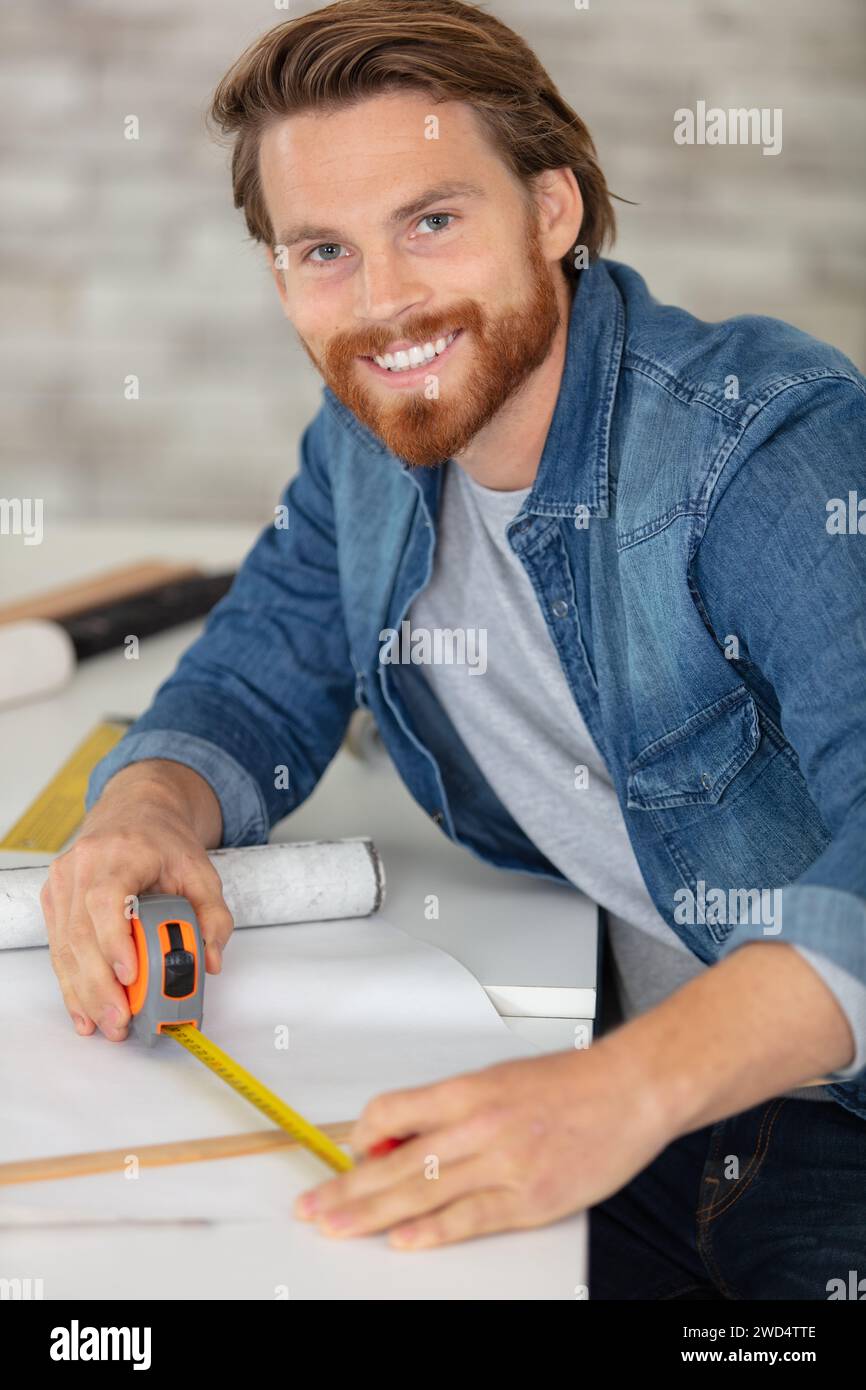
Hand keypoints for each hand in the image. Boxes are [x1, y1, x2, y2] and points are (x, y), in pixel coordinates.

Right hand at [41, 763, 231, 1041]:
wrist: (135, 811)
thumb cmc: (164, 841)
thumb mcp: (201, 870)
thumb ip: (213, 915)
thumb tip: (211, 960)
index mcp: (121, 852)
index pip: (106, 898)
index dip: (114, 939)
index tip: (128, 974)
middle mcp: (84, 866)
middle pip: (81, 932)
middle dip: (99, 984)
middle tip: (120, 1019)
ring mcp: (64, 883)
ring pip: (65, 946)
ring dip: (84, 992)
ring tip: (107, 1024)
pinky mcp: (55, 901)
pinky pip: (59, 949)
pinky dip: (72, 984)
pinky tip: (84, 1011)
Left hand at [294, 1041, 670, 1249]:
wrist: (629, 1090)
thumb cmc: (571, 1083)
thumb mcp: (501, 1078)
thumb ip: (455, 1106)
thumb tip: (408, 1132)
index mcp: (468, 1089)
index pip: (393, 1111)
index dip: (361, 1136)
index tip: (346, 1155)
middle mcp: (478, 1125)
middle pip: (396, 1162)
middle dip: (347, 1187)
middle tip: (313, 1205)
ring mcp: (503, 1164)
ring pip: (422, 1193)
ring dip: (372, 1214)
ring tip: (336, 1226)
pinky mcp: (528, 1198)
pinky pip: (469, 1219)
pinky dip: (433, 1233)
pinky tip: (403, 1241)